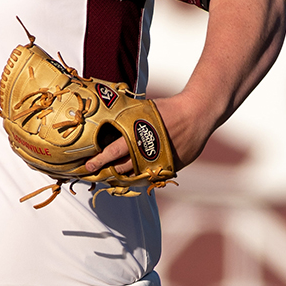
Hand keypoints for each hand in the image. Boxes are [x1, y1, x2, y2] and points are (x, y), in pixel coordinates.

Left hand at [84, 92, 216, 174]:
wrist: (197, 114)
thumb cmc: (169, 109)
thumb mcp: (144, 110)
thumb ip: (128, 120)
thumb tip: (108, 120)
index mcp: (138, 137)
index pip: (112, 153)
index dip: (99, 161)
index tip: (88, 167)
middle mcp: (147, 153)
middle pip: (121, 169)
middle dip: (107, 171)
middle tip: (97, 172)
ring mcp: (159, 163)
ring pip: (135, 176)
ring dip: (123, 176)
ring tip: (113, 174)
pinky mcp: (170, 168)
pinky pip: (151, 176)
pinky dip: (141, 175)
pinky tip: (135, 172)